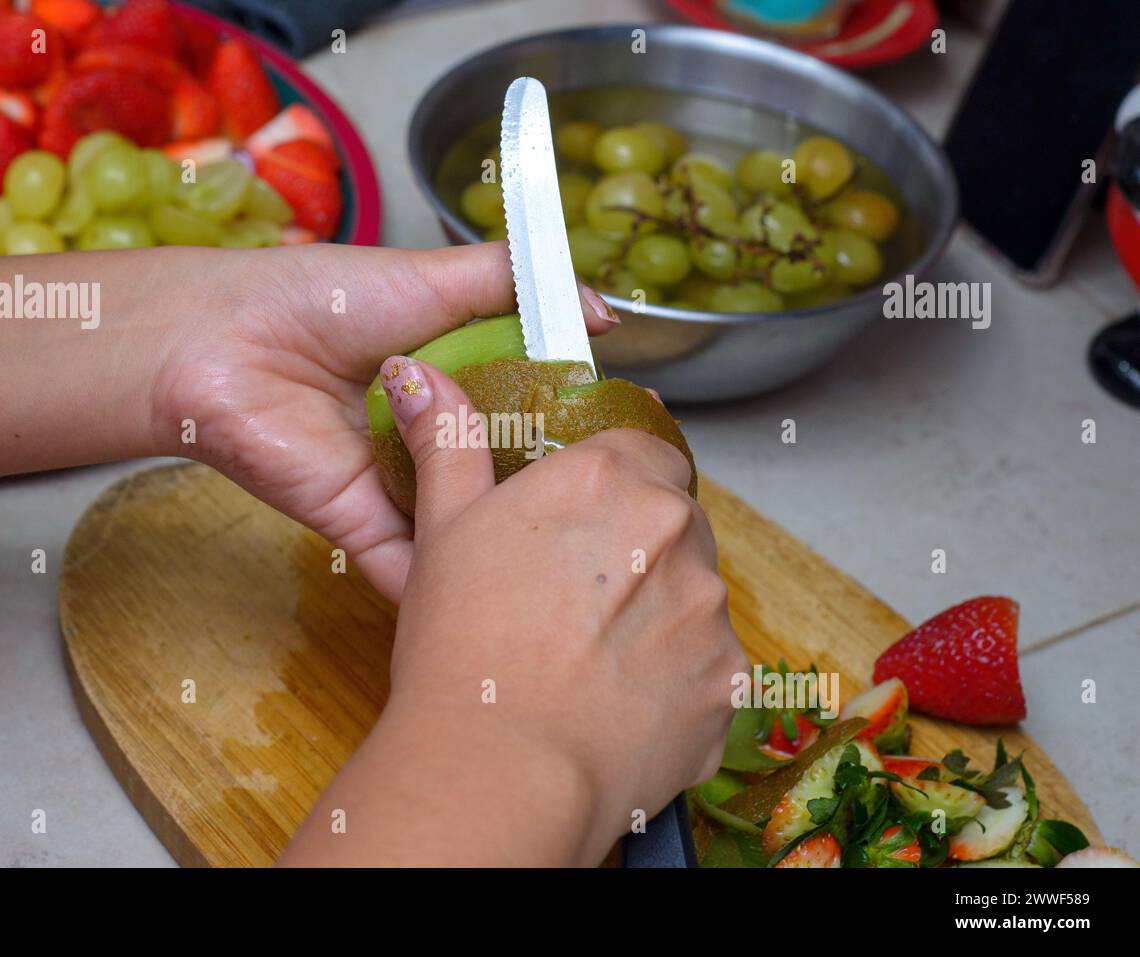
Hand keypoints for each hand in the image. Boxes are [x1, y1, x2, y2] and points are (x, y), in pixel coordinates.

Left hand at [153, 242, 617, 602]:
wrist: (222, 341)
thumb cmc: (319, 298)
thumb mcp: (433, 278)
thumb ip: (516, 286)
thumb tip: (603, 312)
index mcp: (454, 380)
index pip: (530, 412)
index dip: (573, 428)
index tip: (630, 444)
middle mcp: (432, 440)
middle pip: (503, 478)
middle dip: (549, 498)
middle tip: (615, 513)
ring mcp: (400, 489)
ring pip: (466, 530)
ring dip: (507, 548)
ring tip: (576, 567)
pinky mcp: (363, 529)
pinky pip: (412, 570)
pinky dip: (447, 593)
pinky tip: (503, 608)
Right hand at [278, 359, 746, 865]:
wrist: (500, 768)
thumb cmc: (464, 648)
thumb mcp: (443, 529)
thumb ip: (447, 441)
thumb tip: (417, 377)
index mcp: (611, 479)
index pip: (647, 446)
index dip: (619, 477)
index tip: (594, 508)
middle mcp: (676, 533)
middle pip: (675, 521)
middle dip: (638, 547)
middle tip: (574, 596)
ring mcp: (711, 613)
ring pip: (693, 595)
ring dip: (659, 613)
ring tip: (589, 658)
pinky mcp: (730, 684)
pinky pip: (708, 669)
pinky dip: (675, 680)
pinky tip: (617, 703)